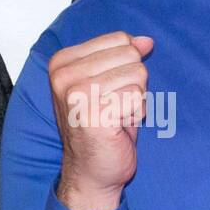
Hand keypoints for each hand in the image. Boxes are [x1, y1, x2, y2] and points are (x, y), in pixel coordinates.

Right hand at [49, 31, 153, 209]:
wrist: (91, 171)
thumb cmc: (101, 126)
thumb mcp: (110, 82)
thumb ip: (125, 57)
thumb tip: (147, 41)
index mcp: (62, 61)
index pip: (119, 39)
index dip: (125, 65)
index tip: (108, 89)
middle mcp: (64, 75)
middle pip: (130, 55)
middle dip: (133, 82)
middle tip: (114, 106)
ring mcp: (76, 94)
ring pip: (137, 75)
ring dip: (135, 99)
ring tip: (116, 116)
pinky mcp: (92, 113)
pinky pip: (138, 97)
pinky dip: (137, 113)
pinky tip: (119, 127)